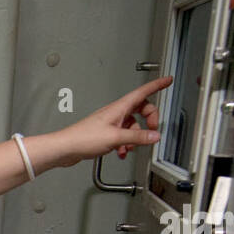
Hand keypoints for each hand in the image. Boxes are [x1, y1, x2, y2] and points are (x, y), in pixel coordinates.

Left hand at [50, 76, 171, 166]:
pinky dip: (124, 144)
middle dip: (149, 120)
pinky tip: (120, 153)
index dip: (156, 85)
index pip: (143, 92)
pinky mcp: (105, 133)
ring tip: (130, 147)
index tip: (167, 81)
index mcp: (119, 108)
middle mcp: (115, 113)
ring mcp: (110, 123)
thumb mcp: (116, 138)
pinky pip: (122, 135)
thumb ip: (137, 137)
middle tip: (152, 131)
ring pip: (132, 125)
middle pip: (141, 110)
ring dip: (135, 137)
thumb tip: (154, 136)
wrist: (66, 148)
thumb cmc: (83, 138)